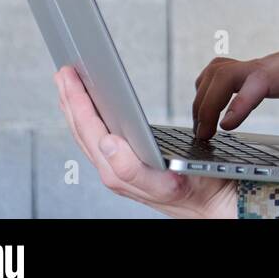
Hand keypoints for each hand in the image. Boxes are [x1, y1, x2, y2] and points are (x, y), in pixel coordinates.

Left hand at [54, 65, 236, 218]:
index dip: (77, 100)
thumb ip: (132, 170)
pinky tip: (92, 109)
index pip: (89, 129)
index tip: (70, 75)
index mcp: (118, 173)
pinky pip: (98, 139)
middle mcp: (112, 172)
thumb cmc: (198, 193)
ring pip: (87, 135)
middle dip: (70, 99)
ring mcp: (117, 170)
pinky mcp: (126, 166)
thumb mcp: (169, 184)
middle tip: (64, 71)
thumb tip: (106, 142)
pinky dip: (90, 118)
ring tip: (70, 85)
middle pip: (82, 130)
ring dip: (76, 107)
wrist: (214, 206)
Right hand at [192, 17, 278, 139]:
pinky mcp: (252, 72)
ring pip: (216, 73)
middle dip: (207, 104)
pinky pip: (218, 74)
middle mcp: (266, 65)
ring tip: (200, 129)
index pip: (257, 81)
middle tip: (203, 137)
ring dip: (201, 99)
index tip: (225, 126)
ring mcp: (256, 67)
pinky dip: (205, 91)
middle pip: (224, 75)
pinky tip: (204, 112)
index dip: (239, 101)